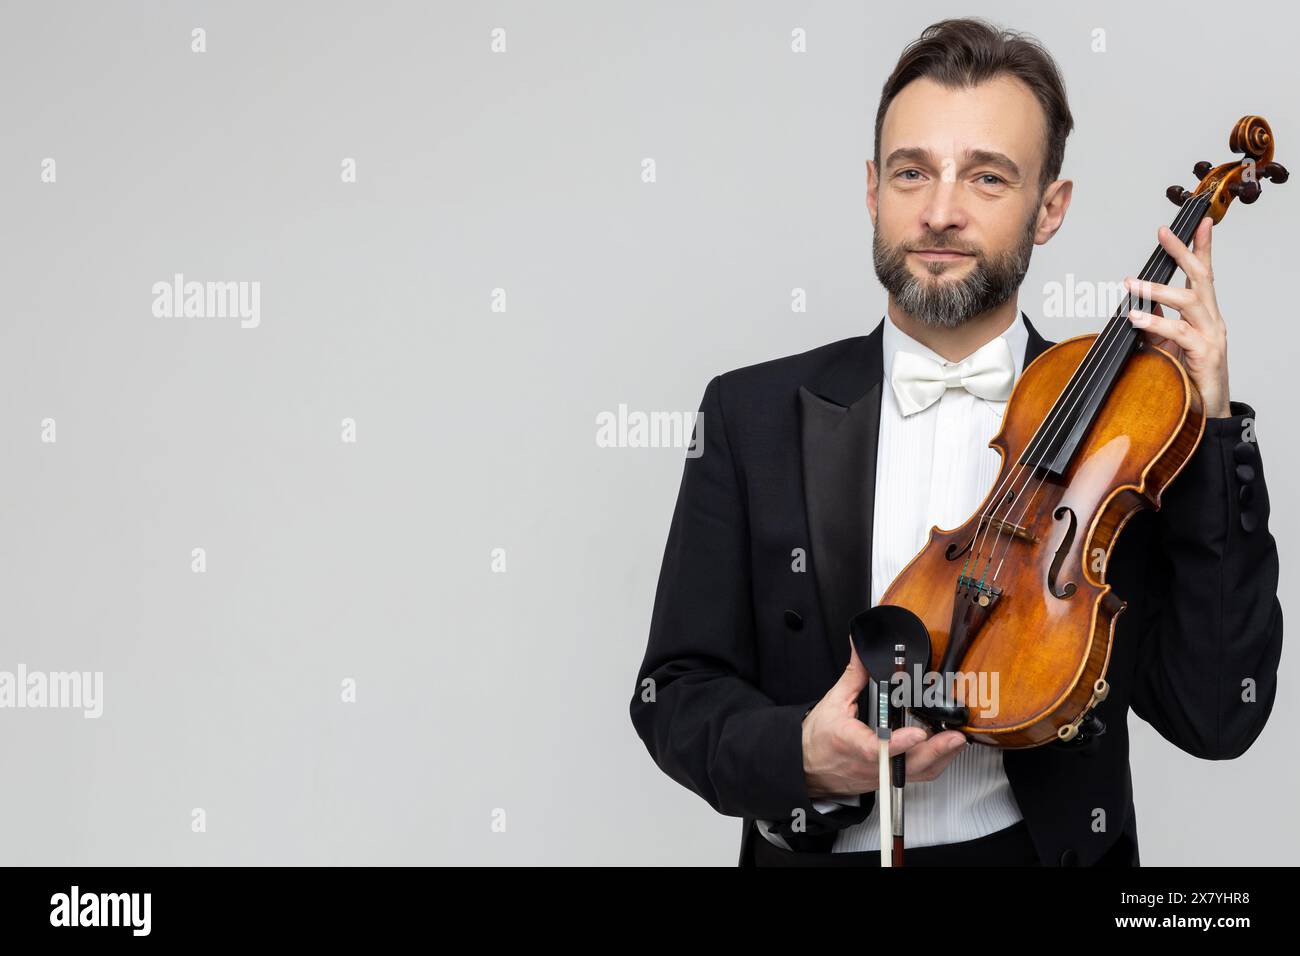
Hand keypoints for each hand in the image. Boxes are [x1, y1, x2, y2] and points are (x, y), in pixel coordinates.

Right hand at [801, 637, 966, 798]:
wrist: (808, 767)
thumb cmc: (817, 740)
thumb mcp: (833, 702)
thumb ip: (854, 675)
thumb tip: (861, 650)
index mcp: (851, 743)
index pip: (877, 747)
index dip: (899, 742)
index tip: (918, 732)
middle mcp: (870, 765)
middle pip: (908, 764)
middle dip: (937, 751)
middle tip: (956, 736)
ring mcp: (882, 776)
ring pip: (917, 774)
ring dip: (941, 758)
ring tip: (957, 740)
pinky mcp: (889, 779)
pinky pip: (917, 776)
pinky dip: (935, 763)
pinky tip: (945, 750)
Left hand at [1124, 216, 1231, 417]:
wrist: (1206, 411)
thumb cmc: (1186, 376)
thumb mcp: (1166, 345)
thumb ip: (1156, 323)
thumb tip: (1140, 305)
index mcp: (1203, 314)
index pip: (1203, 274)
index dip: (1201, 247)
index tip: (1198, 222)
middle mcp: (1212, 320)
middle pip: (1201, 277)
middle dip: (1184, 252)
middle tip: (1164, 233)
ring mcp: (1211, 336)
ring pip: (1190, 302)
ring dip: (1159, 290)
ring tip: (1133, 283)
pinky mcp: (1204, 355)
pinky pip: (1179, 333)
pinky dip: (1156, 323)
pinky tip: (1136, 318)